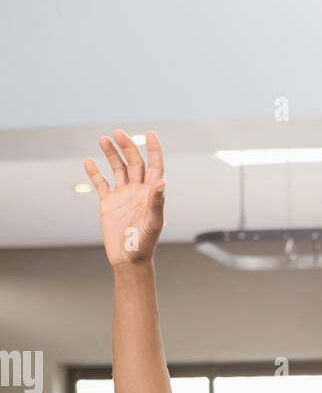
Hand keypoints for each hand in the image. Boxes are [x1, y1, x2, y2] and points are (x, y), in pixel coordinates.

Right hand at [83, 129, 165, 267]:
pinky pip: (101, 183)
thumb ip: (156, 202)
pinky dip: (95, 172)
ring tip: (103, 139)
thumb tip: (161, 182)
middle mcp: (137, 190)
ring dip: (111, 154)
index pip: (154, 166)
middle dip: (127, 147)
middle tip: (117, 133)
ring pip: (117, 168)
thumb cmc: (144, 244)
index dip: (154, 150)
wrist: (129, 260)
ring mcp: (122, 195)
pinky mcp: (108, 202)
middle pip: (134, 162)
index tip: (151, 133)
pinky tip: (88, 161)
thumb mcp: (152, 223)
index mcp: (151, 193)